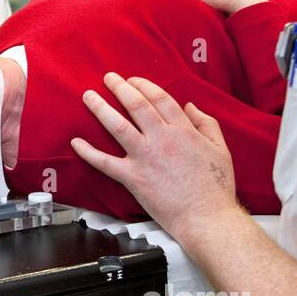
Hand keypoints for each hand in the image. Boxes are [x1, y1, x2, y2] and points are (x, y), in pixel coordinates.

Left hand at [71, 73, 241, 241]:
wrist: (206, 217)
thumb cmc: (216, 187)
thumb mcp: (220, 149)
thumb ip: (206, 124)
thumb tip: (190, 106)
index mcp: (183, 130)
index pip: (159, 98)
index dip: (144, 85)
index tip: (133, 80)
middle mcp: (162, 139)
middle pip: (136, 105)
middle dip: (119, 88)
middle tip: (108, 78)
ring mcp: (145, 158)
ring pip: (118, 126)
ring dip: (100, 108)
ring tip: (88, 96)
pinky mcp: (133, 178)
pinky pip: (105, 162)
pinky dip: (88, 152)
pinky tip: (76, 142)